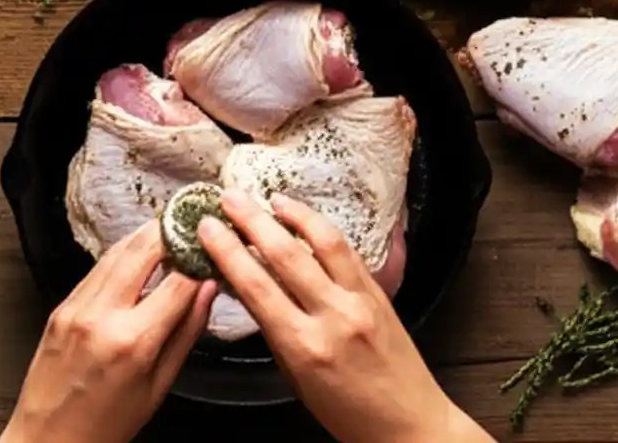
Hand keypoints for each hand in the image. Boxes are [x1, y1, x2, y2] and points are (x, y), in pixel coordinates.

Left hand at [0, 221, 216, 442]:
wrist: (46, 441)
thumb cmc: (103, 426)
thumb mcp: (159, 387)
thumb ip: (186, 333)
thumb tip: (208, 292)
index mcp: (133, 342)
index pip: (179, 282)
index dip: (201, 260)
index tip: (215, 251)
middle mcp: (102, 317)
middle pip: (143, 250)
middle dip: (171, 230)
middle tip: (192, 221)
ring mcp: (76, 308)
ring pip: (116, 252)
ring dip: (145, 234)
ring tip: (169, 226)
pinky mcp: (61, 307)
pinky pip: (96, 269)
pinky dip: (120, 255)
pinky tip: (136, 253)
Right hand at [198, 192, 493, 442]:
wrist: (410, 425)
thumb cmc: (348, 413)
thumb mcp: (296, 378)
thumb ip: (274, 331)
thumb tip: (249, 288)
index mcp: (304, 346)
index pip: (256, 286)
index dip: (227, 251)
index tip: (208, 227)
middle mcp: (334, 317)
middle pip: (285, 255)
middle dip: (252, 221)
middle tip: (229, 198)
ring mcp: (361, 301)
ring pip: (323, 242)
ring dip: (293, 214)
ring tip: (270, 198)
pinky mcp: (380, 293)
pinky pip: (348, 252)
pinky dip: (323, 230)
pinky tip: (307, 219)